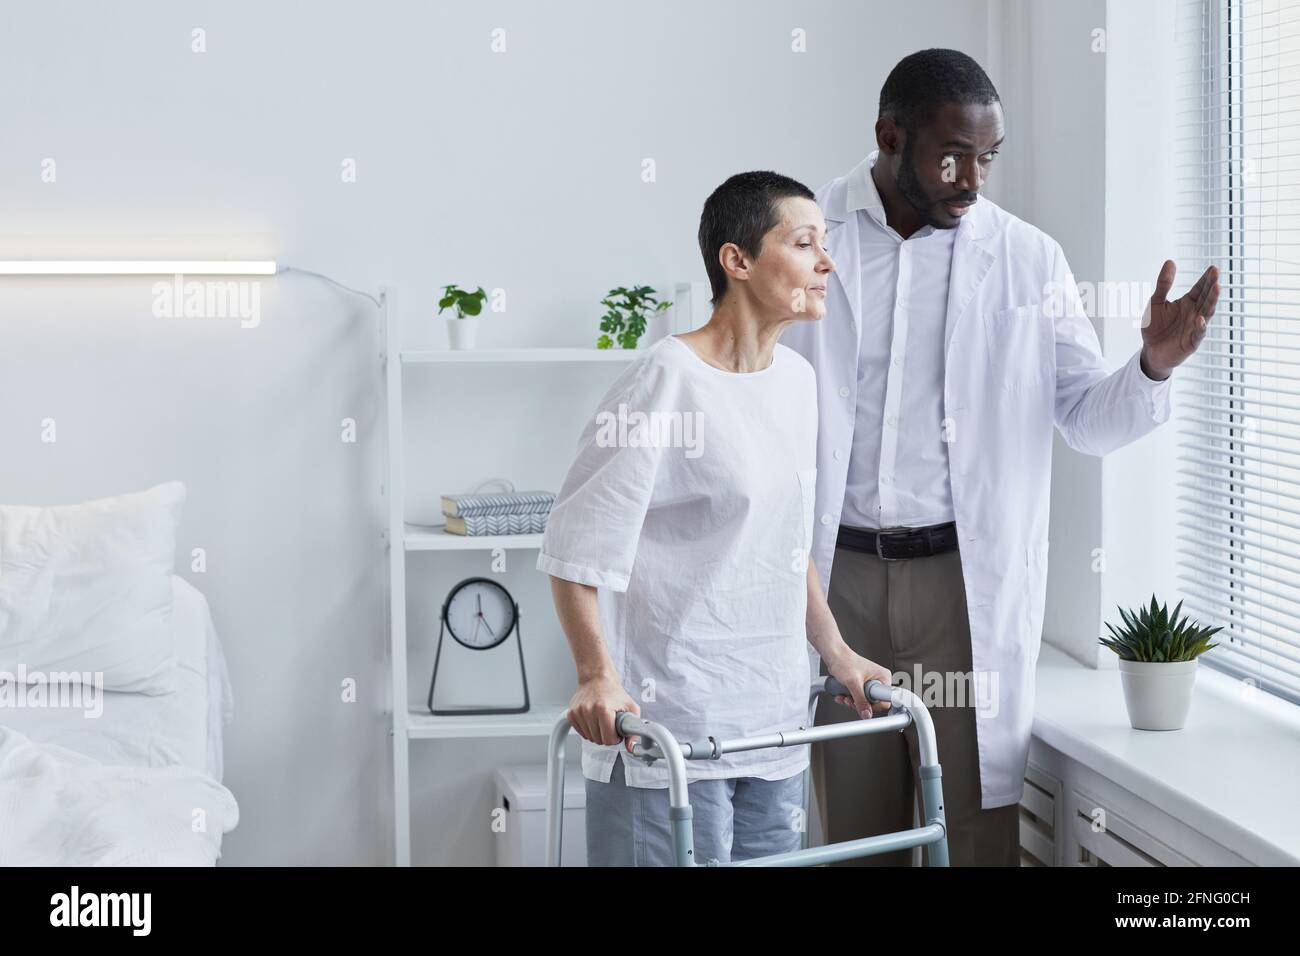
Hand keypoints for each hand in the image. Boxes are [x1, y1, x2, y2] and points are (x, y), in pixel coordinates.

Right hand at [566, 672, 640, 752]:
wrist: (597, 678)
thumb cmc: (614, 692)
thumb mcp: (631, 707)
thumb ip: (634, 729)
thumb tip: (631, 747)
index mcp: (603, 709)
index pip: (609, 739)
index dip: (616, 737)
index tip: (617, 729)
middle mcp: (588, 711)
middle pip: (599, 740)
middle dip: (606, 735)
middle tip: (610, 723)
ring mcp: (578, 712)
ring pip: (589, 738)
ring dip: (597, 733)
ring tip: (601, 720)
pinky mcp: (571, 714)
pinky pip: (581, 732)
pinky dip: (588, 729)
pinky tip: (593, 719)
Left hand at [826, 649, 893, 718]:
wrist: (834, 656)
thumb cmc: (844, 661)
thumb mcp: (853, 683)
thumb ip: (860, 700)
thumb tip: (866, 714)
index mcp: (883, 677)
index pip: (886, 700)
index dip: (874, 705)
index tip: (864, 706)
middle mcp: (879, 681)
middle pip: (874, 703)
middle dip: (859, 704)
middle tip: (850, 700)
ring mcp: (870, 684)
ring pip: (864, 702)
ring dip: (852, 702)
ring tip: (844, 696)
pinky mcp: (862, 687)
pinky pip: (858, 698)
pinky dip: (849, 699)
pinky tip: (842, 695)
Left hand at [1140, 260, 1219, 379]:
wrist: (1150, 350)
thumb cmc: (1155, 326)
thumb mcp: (1156, 302)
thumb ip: (1163, 284)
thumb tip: (1170, 261)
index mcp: (1187, 303)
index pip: (1199, 288)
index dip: (1206, 279)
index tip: (1213, 267)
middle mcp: (1194, 313)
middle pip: (1205, 298)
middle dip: (1211, 285)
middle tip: (1216, 272)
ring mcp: (1195, 327)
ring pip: (1206, 313)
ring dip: (1211, 301)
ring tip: (1217, 288)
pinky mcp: (1192, 342)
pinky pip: (1198, 334)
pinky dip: (1200, 326)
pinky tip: (1200, 318)